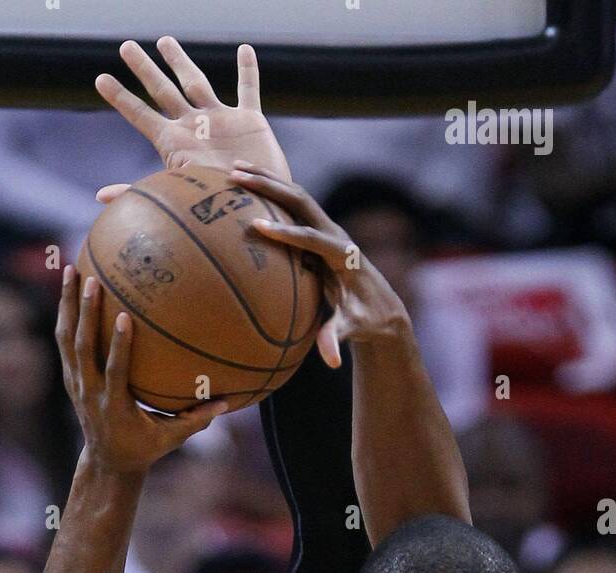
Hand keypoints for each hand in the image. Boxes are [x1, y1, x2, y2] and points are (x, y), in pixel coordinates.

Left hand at [56, 265, 228, 474]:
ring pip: (67, 339)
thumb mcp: (170, 438)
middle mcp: (89, 392)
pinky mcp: (70, 377)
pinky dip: (65, 313)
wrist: (106, 462)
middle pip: (83, 348)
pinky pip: (64, 341)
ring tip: (71, 269)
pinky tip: (69, 287)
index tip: (123, 316)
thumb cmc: (143, 448)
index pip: (114, 371)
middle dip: (85, 314)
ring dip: (67, 304)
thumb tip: (228, 402)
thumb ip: (196, 419)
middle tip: (92, 281)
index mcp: (114, 406)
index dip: (118, 345)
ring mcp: (76, 383)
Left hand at [94, 37, 290, 204]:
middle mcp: (193, 128)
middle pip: (162, 90)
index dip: (120, 97)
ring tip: (164, 41)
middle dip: (144, 68)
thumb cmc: (213, 210)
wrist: (253, 211)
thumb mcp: (173, 196)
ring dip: (180, 61)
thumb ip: (138, 191)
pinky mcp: (250, 123)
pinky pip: (248, 90)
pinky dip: (248, 70)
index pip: (139, 114)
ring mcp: (220, 122)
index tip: (100, 79)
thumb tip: (99, 196)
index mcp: (173, 143)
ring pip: (196, 82)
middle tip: (126, 47)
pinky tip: (244, 50)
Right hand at [230, 164, 412, 368]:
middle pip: (301, 202)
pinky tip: (244, 186)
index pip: (313, 239)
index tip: (256, 226)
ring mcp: (327, 229)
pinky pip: (292, 207)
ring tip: (233, 170)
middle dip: (269, 188)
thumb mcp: (354, 330)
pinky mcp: (318, 231)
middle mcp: (335, 234)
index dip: (287, 233)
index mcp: (343, 256)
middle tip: (236, 177)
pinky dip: (269, 193)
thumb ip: (338, 338)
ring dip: (266, 181)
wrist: (383, 305)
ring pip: (295, 196)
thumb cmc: (366, 320)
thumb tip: (330, 360)